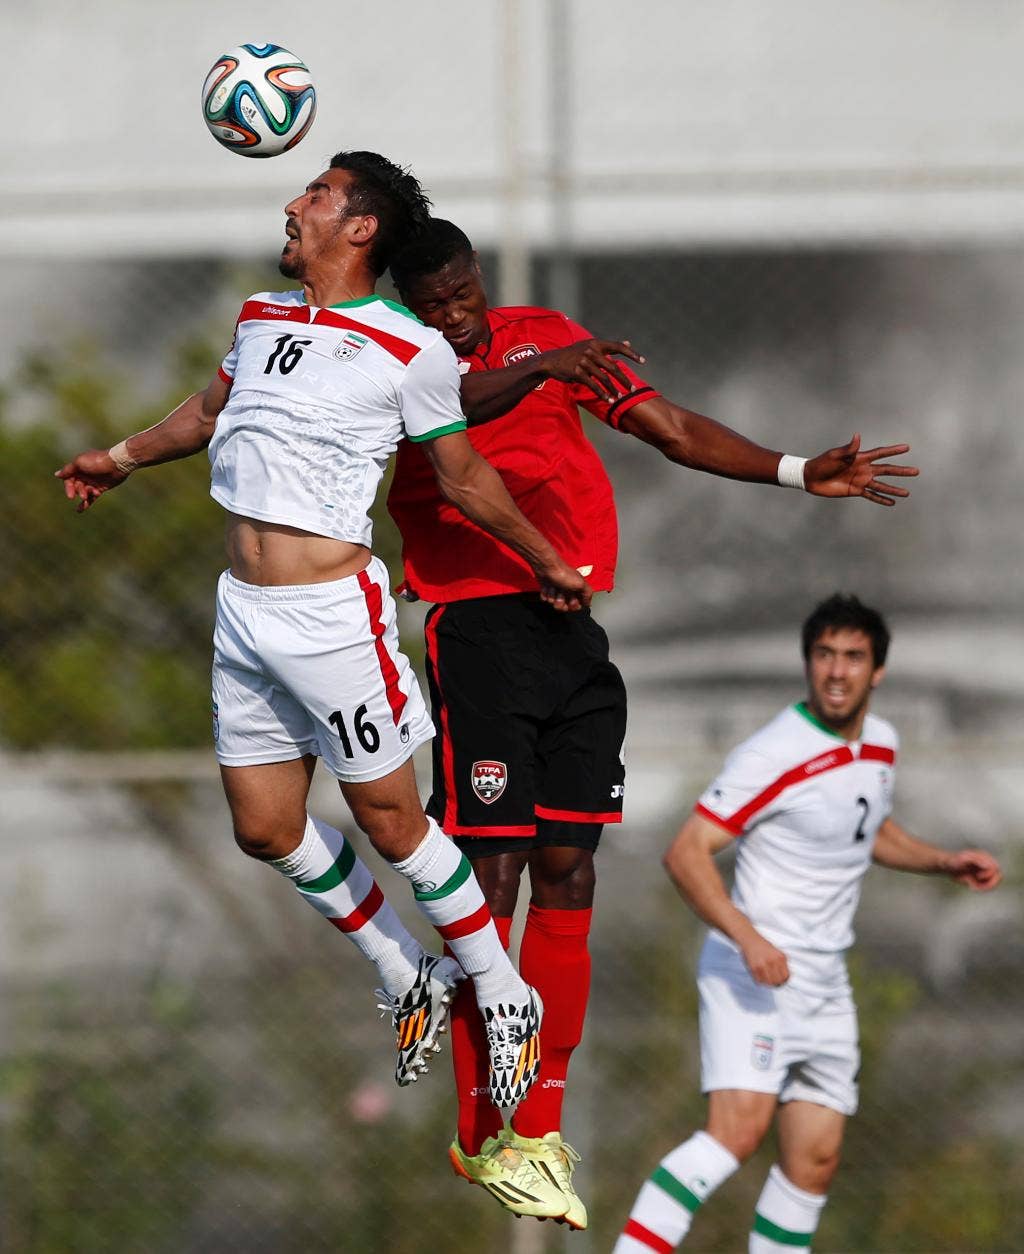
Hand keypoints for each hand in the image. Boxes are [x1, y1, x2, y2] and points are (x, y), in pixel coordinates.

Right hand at [55, 449, 128, 511]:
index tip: (71, 495)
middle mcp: (84, 475)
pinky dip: (87, 503)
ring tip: (86, 498)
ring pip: (84, 492)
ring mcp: (92, 482)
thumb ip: (68, 470)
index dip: (68, 487)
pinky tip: (80, 510)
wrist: (117, 464)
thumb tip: (57, 475)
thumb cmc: (97, 461)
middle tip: (83, 495)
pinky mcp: (101, 488)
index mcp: (78, 468)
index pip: (68, 479)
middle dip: (78, 491)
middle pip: (76, 486)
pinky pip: (92, 497)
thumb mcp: (79, 463)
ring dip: (84, 496)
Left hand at [534, 556, 592, 612]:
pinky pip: (546, 599)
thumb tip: (588, 603)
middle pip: (565, 607)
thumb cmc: (563, 573)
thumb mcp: (580, 584)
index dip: (574, 605)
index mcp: (577, 590)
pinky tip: (547, 587)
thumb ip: (587, 594)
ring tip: (553, 587)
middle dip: (561, 602)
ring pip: (554, 604)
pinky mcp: (547, 590)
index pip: (577, 606)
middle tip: (561, 593)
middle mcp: (568, 591)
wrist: (546, 567)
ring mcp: (557, 591)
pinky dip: (546, 594)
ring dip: (553, 596)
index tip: (571, 600)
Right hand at [541, 339, 644, 400]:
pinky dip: (602, 394)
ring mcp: (584, 362)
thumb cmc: (573, 354)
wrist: (552, 361)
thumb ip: (608, 346)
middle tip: (633, 389)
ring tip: (621, 397)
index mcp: (596, 343)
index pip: (618, 346)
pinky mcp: (577, 373)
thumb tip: (628, 342)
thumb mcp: (590, 345)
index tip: (643, 362)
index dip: (631, 353)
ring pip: (604, 378)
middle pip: (613, 367)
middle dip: (624, 380)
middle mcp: (591, 351)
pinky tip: (608, 400)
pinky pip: (593, 385)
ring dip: (614, 389)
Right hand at [741, 933, 789, 985]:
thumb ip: (783, 965)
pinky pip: (759, 980)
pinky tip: (759, 974)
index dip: (784, 981)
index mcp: (781, 958)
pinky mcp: (754, 968)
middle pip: (778, 981)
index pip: (786, 976)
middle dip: (776, 984)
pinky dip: (760, 980)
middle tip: (773, 983)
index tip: (781, 982)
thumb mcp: (778, 953)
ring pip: (768, 983)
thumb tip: (785, 979)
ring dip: (767, 983)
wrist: (750, 939)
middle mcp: (772, 961)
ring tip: (766, 978)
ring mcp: (763, 965)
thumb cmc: (764, 947)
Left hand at [804, 433, 918, 505]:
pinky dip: (881, 499)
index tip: (907, 448)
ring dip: (894, 489)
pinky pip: (871, 496)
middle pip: (886, 470)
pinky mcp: (855, 491)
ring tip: (907, 493)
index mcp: (860, 458)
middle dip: (901, 471)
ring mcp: (860, 480)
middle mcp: (864, 469)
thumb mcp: (835, 455)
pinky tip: (892, 502)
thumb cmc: (822, 463)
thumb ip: (849, 448)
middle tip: (916, 471)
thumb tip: (857, 436)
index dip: (893, 450)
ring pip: (882, 485)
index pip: (881, 453)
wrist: (811, 478)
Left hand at [945, 849, 1001, 890]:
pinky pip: (987, 886)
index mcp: (984, 856)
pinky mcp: (982, 877)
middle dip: (989, 884)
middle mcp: (987, 863)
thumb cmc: (953, 861)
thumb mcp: (962, 859)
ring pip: (994, 883)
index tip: (977, 876)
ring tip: (972, 886)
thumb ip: (977, 860)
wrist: (947, 866)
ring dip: (984, 887)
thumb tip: (990, 866)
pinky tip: (971, 886)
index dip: (989, 875)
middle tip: (976, 886)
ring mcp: (985, 870)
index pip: (995, 868)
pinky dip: (981, 888)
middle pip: (999, 876)